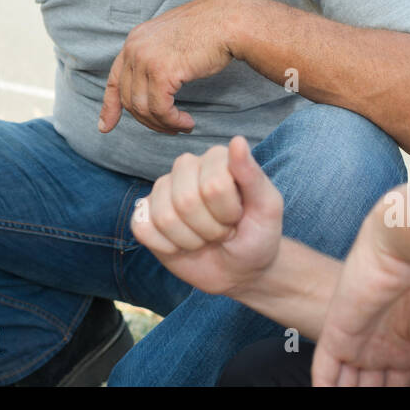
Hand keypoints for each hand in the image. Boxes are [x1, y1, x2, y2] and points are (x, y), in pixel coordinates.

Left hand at [99, 0, 244, 134]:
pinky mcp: (162, 72)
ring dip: (163, 124)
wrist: (229, 21)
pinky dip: (172, 121)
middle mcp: (134, 49)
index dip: (110, 106)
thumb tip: (151, 84)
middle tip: (170, 128)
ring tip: (183, 126)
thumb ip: (156, 58)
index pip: (114, 80)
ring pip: (143, 108)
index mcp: (135, 40)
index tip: (106, 126)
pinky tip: (187, 122)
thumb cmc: (210, 30)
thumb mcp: (171, 41)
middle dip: (148, 120)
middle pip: (129, 99)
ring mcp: (145, 60)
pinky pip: (160, 109)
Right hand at [130, 135, 282, 296]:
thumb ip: (252, 174)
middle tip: (222, 230)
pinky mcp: (145, 214)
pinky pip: (142, 229)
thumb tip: (238, 140)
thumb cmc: (257, 234)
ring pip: (164, 218)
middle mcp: (186, 167)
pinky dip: (168, 247)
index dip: (228, 212)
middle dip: (210, 228)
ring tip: (205, 237)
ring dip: (191, 240)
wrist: (241, 268)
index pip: (213, 185)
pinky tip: (182, 244)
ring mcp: (162, 189)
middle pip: (185, 201)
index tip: (238, 217)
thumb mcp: (267, 207)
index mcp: (216, 158)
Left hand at [311, 204, 409, 385]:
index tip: (406, 403)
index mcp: (408, 342)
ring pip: (346, 382)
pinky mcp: (336, 333)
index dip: (398, 395)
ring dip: (348, 396)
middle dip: (371, 397)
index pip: (398, 382)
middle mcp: (381, 342)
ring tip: (351, 408)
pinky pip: (324, 370)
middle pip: (371, 386)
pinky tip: (326, 399)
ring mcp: (358, 338)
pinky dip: (326, 388)